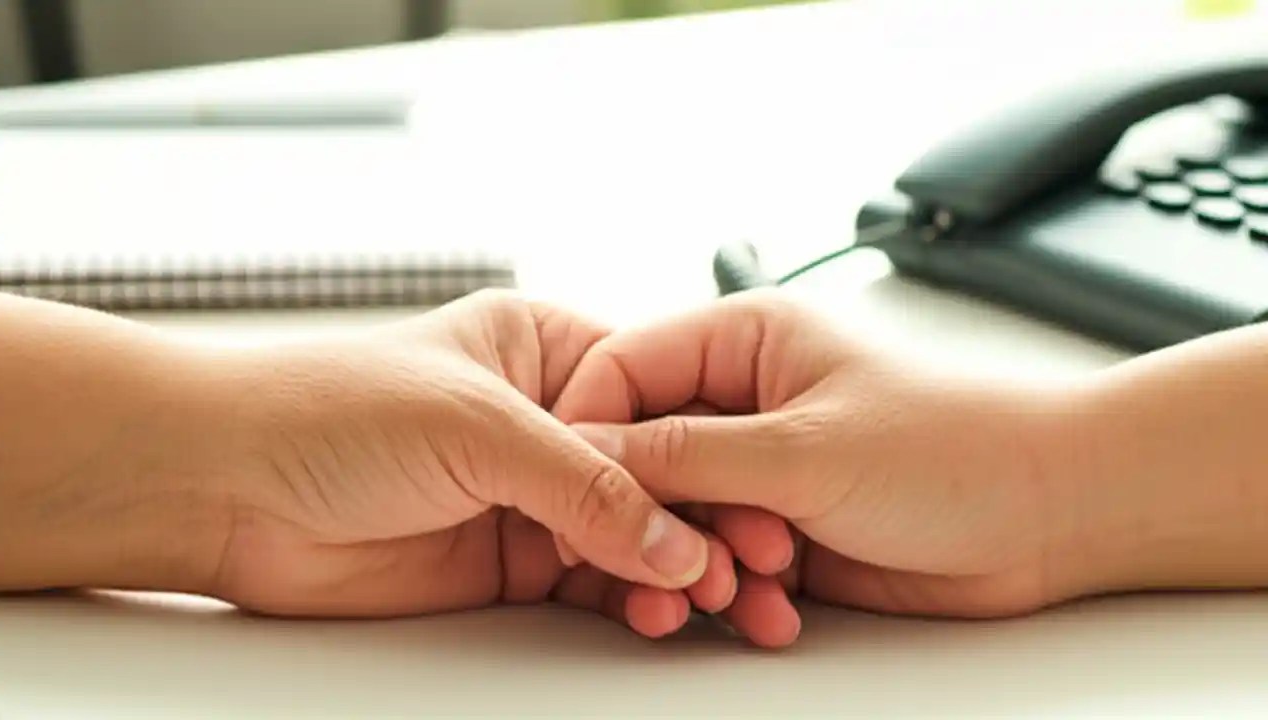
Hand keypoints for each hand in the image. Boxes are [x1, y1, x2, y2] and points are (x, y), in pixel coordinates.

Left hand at [206, 290, 780, 635]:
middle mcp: (543, 420)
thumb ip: (588, 488)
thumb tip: (678, 542)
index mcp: (544, 349)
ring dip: (675, 569)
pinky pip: (586, 582)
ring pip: (628, 535)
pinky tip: (656, 613)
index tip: (756, 503)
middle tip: (755, 566)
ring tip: (716, 602)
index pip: (656, 401)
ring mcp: (524, 494)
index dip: (711, 453)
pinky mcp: (503, 558)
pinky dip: (627, 600)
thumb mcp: (481, 427)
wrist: (227, 485)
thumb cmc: (332, 410)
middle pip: (653, 474)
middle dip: (705, 519)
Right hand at [557, 290, 1078, 624]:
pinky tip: (775, 609)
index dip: (585, 430)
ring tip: (744, 588)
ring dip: (699, 563)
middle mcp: (747, 398)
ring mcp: (765, 465)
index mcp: (745, 340)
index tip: (570, 490)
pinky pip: (724, 558)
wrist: (1051, 516)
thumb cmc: (955, 447)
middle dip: (652, 515)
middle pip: (644, 452)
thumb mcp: (804, 449)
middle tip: (665, 562)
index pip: (622, 370)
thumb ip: (687, 454)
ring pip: (679, 515)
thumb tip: (587, 450)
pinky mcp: (785, 523)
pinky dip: (738, 591)